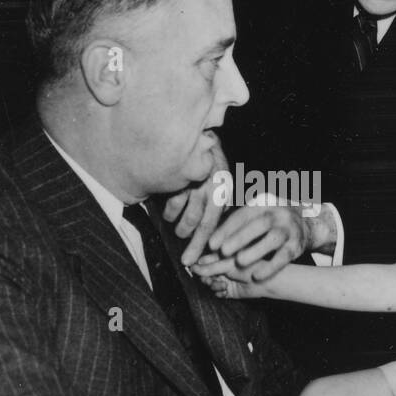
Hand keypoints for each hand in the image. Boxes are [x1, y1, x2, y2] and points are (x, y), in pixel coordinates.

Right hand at [164, 137, 228, 265]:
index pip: (218, 223)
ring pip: (189, 216)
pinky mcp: (180, 176)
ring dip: (182, 228)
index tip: (202, 259)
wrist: (196, 135)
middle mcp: (214, 186)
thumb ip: (219, 203)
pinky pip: (174, 203)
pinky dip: (170, 213)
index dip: (209, 244)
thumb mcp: (220, 182)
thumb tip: (217, 230)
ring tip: (179, 232)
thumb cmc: (207, 163)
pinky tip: (170, 215)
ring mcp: (197, 181)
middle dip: (195, 246)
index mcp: (225, 189)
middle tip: (188, 260)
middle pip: (204, 224)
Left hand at [191, 203, 314, 283]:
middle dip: (239, 238)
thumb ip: (237, 223)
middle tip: (223, 252)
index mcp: (263, 203)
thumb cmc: (271, 220)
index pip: (243, 215)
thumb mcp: (256, 212)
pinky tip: (257, 275)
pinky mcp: (297, 245)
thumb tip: (208, 239)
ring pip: (272, 239)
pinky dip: (271, 267)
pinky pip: (284, 256)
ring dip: (255, 251)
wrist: (307, 223)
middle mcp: (278, 212)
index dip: (226, 229)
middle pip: (259, 224)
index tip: (211, 244)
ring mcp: (290, 228)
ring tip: (240, 262)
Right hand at [198, 260, 266, 300]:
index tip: (195, 269)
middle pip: (204, 273)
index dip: (199, 266)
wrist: (267, 281)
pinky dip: (218, 292)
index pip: (204, 260)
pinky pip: (217, 293)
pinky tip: (225, 290)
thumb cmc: (251, 266)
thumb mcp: (228, 264)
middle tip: (209, 280)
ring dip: (213, 285)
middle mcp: (222, 267)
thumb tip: (192, 267)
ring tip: (222, 285)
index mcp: (222, 256)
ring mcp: (225, 278)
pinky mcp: (229, 290)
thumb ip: (210, 267)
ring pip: (209, 284)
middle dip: (205, 277)